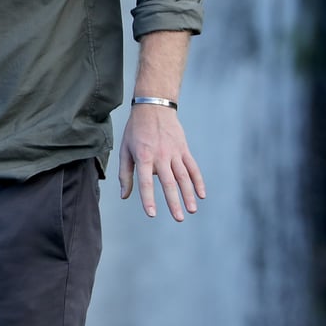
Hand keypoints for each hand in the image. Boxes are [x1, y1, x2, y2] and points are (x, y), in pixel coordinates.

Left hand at [118, 104, 204, 220]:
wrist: (153, 106)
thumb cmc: (135, 130)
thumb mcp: (125, 150)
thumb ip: (125, 174)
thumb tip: (124, 196)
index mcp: (143, 156)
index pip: (146, 182)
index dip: (148, 199)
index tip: (152, 214)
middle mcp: (160, 155)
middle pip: (168, 182)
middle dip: (174, 201)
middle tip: (178, 218)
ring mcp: (174, 152)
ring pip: (184, 176)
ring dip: (188, 194)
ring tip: (191, 210)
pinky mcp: (184, 149)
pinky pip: (193, 167)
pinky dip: (198, 181)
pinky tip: (201, 195)